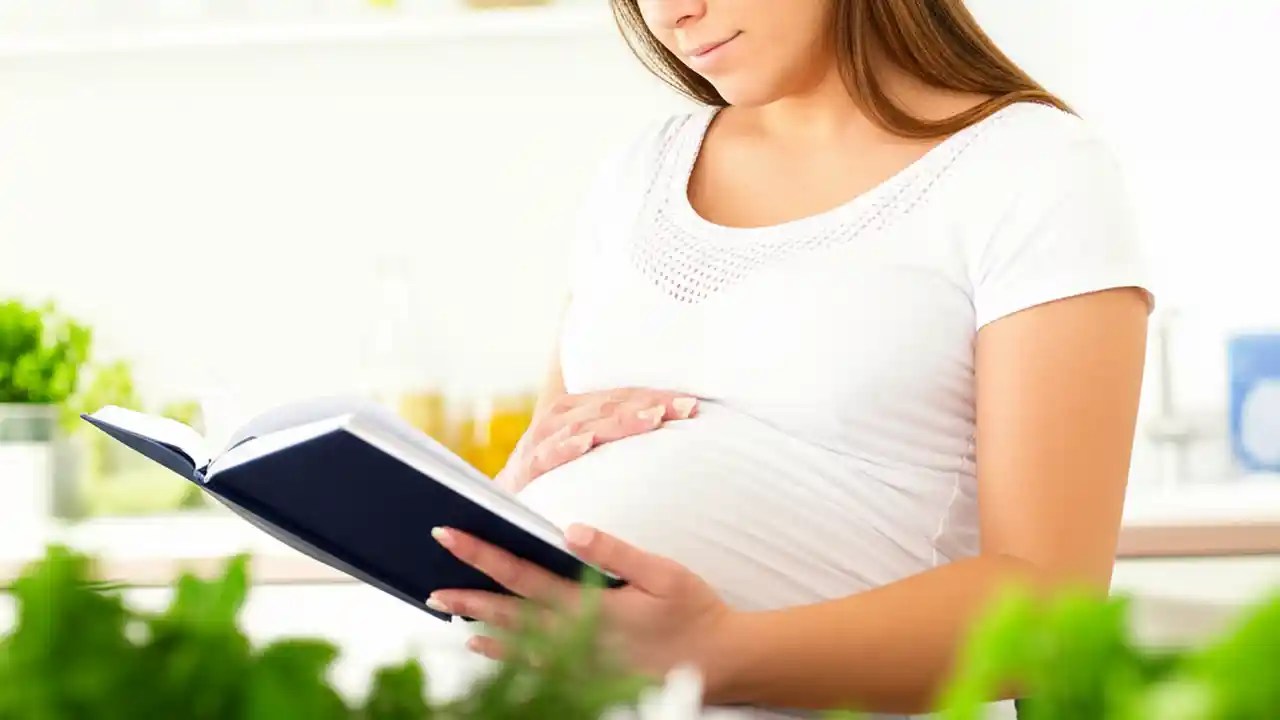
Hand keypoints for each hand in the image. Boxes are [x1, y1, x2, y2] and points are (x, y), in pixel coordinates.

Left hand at [427, 525, 735, 689]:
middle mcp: (577, 637)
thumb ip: (614, 552)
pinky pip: (533, 667)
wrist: (721, 663)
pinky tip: (483, 644)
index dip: (483, 554)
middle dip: (468, 595)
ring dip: (479, 625)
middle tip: (431, 585)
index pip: (523, 575)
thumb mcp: (663, 573)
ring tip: (447, 610)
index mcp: (591, 604)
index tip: (450, 537)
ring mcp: (579, 661)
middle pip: (510, 612)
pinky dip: (503, 654)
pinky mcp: (586, 676)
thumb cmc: (694, 611)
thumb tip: (570, 530)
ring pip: (516, 643)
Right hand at [495, 389, 698, 493]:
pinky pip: (543, 458)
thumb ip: (615, 443)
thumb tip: (667, 432)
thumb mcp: (585, 461)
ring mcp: (536, 446)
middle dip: (647, 404)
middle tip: (685, 407)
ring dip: (616, 420)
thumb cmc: (550, 486)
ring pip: (580, 425)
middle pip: (606, 406)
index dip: (655, 397)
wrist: (495, 517)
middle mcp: (554, 423)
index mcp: (573, 414)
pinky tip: (586, 444)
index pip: (620, 399)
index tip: (692, 404)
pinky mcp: (520, 474)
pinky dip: (563, 447)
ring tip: (652, 418)